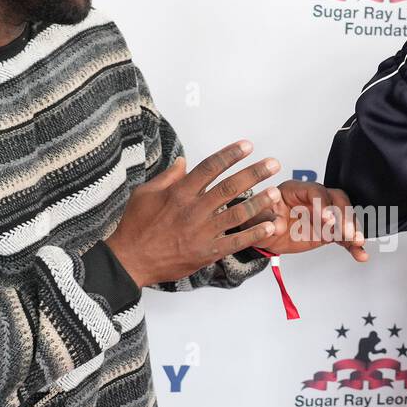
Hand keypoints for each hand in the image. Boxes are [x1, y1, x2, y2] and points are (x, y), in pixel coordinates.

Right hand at [106, 140, 283, 286]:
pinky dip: (254, 234)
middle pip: (230, 187)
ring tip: (277, 192)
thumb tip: (184, 161)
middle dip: (254, 173)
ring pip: (237, 213)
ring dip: (260, 202)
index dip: (231, 154)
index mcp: (179, 193)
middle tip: (273, 164)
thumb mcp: (145, 194)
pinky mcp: (206, 252)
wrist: (129, 261)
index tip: (247, 146)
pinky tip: (270, 226)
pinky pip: (235, 242)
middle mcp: (193, 210)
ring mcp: (201, 232)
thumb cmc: (135, 226)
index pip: (210, 167)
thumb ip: (168, 177)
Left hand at [255, 180, 368, 261]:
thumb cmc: (260, 220)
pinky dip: (352, 245)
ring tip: (358, 243)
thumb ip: (266, 220)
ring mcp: (323, 214)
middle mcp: (313, 199)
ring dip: (353, 230)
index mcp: (295, 190)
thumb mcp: (256, 219)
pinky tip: (360, 254)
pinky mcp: (328, 231)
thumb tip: (276, 224)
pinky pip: (343, 236)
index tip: (327, 219)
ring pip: (344, 217)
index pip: (315, 191)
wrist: (263, 234)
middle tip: (345, 232)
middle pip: (336, 199)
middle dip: (343, 215)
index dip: (323, 204)